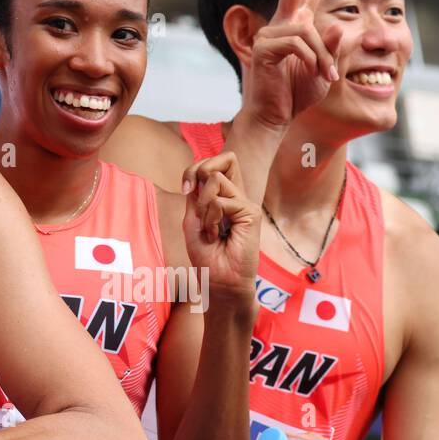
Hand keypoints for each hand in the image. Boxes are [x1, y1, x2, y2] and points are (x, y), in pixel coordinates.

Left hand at [181, 152, 259, 308]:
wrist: (219, 281)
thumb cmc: (206, 254)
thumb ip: (196, 194)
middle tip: (197, 205)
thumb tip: (200, 172)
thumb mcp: (193, 218)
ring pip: (215, 179)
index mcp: (225, 196)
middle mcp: (238, 196)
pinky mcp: (251, 213)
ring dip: (202, 206)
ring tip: (210, 228)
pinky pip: (219, 202)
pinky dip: (209, 219)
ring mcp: (246, 203)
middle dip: (199, 174)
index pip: (217, 162)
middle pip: (225, 158)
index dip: (196, 167)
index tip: (187, 189)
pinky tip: (216, 236)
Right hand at [244, 0, 343, 130]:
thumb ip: (332, 46)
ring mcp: (269, 34)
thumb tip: (338, 24)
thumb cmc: (297, 94)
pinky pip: (300, 43)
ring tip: (326, 76)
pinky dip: (314, 60)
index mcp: (296, 26)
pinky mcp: (264, 48)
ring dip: (323, 55)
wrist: (274, 117)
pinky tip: (317, 75)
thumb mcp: (326, 68)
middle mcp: (281, 25)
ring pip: (308, 30)